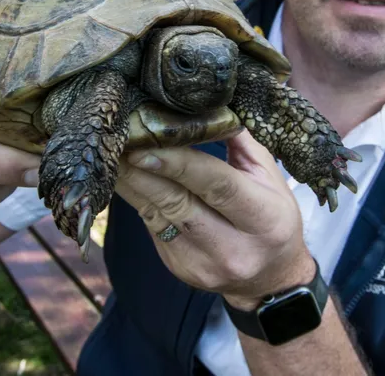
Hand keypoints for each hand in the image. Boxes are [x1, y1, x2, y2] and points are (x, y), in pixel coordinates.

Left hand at [115, 130, 315, 309]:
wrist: (270, 278)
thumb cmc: (271, 217)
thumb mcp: (270, 177)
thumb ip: (240, 141)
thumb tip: (205, 105)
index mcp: (264, 218)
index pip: (216, 185)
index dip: (179, 163)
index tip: (146, 144)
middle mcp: (233, 247)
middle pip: (178, 202)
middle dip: (142, 170)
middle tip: (118, 140)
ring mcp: (202, 264)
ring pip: (156, 217)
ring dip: (131, 183)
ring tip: (112, 155)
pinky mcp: (179, 269)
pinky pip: (152, 228)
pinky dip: (138, 199)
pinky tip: (125, 178)